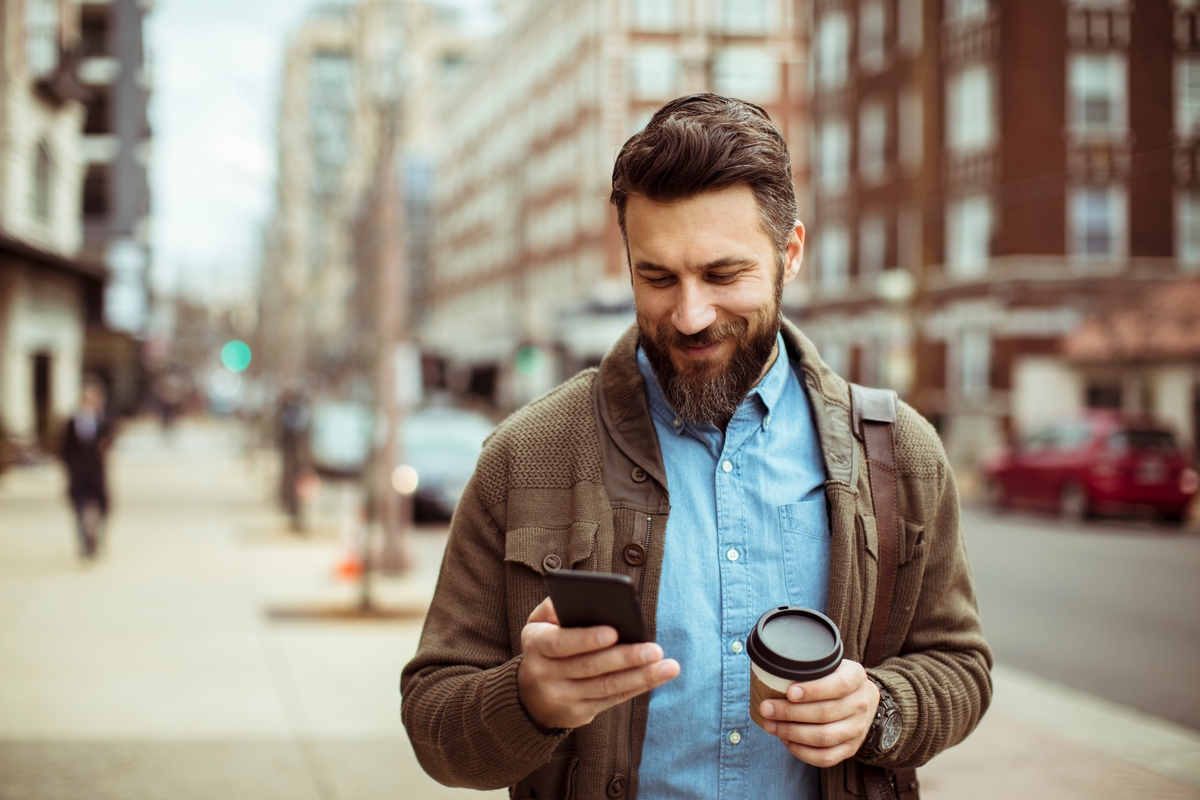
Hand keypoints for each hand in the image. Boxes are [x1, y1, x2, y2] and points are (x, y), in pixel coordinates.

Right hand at [517, 597, 679, 730]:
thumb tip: (588, 597)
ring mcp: (562, 697)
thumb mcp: (539, 623)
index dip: (586, 639)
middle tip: (654, 650)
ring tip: (668, 666)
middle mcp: (544, 674)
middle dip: (624, 658)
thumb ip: (556, 606)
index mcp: (535, 645)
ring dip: (640, 676)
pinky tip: (658, 676)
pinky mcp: (578, 713)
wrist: (529, 695)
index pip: (559, 642)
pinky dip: (638, 687)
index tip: (614, 632)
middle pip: (589, 667)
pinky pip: (612, 700)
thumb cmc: (545, 644)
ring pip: (605, 687)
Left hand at [757, 659, 878, 767]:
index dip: (813, 691)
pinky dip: (802, 751)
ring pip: (824, 737)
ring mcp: (858, 729)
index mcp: (856, 677)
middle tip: (767, 709)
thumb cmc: (834, 679)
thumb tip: (773, 671)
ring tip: (771, 725)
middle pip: (825, 713)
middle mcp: (861, 703)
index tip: (789, 692)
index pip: (838, 685)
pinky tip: (786, 740)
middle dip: (790, 712)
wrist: (860, 699)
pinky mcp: (851, 748)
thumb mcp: (829, 665)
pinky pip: (826, 757)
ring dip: (792, 733)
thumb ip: (809, 667)